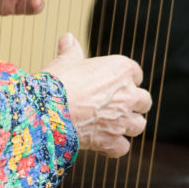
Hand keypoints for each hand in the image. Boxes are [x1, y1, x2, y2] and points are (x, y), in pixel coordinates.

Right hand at [43, 34, 150, 157]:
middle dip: (133, 105)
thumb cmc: (55, 83)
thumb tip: (68, 39)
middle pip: (144, 101)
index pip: (136, 74)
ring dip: (128, 126)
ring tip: (111, 125)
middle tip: (116, 106)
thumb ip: (71, 51)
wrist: (44, 112)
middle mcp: (129, 94)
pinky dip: (114, 148)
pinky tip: (103, 144)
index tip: (112, 85)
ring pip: (139, 125)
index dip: (125, 81)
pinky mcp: (112, 141)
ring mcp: (123, 119)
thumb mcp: (64, 62)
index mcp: (122, 69)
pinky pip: (123, 148)